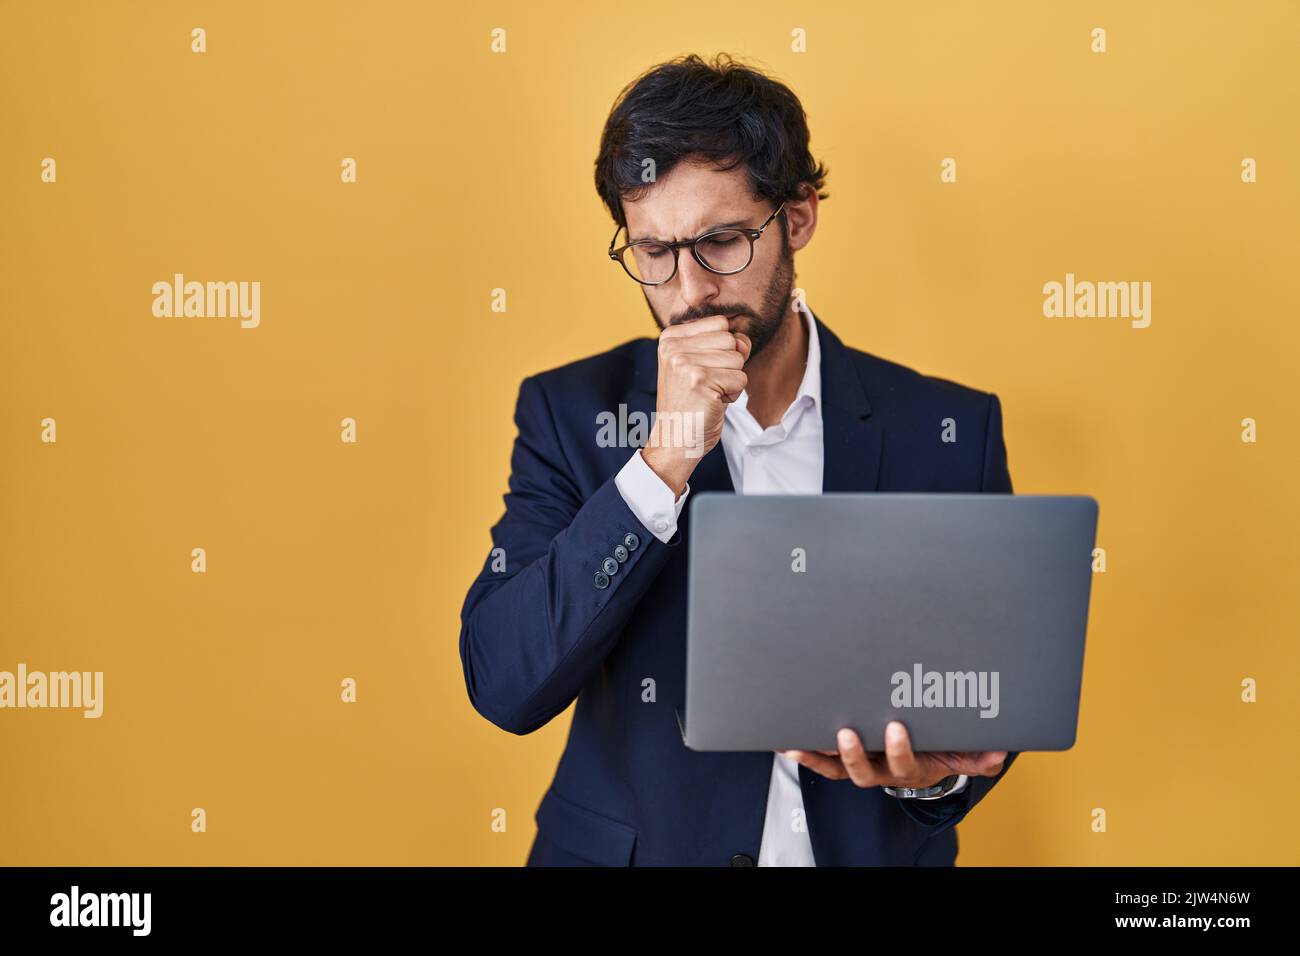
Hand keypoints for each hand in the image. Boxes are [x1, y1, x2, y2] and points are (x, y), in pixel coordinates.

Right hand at [642, 315, 749, 496]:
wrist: (675, 440)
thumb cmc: (692, 404)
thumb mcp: (704, 365)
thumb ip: (725, 344)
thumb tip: (743, 341)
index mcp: (670, 337)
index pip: (720, 324)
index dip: (722, 350)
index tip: (701, 371)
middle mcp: (673, 346)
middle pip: (730, 340)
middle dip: (728, 366)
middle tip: (706, 385)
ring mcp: (684, 362)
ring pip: (737, 359)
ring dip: (731, 381)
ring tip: (708, 394)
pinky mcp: (699, 379)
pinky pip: (740, 378)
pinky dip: (733, 395)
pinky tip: (712, 403)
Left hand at [779, 721, 1007, 790]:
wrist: (921, 760)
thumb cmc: (938, 749)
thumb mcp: (961, 753)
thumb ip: (978, 755)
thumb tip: (998, 752)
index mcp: (909, 767)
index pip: (902, 762)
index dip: (897, 749)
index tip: (896, 727)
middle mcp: (880, 770)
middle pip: (862, 771)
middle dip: (853, 754)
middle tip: (846, 732)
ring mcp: (859, 765)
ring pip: (836, 767)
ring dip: (816, 755)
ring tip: (797, 741)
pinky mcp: (841, 758)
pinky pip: (819, 759)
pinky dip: (802, 751)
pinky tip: (784, 740)